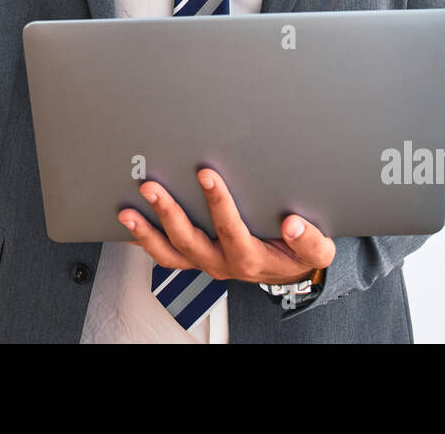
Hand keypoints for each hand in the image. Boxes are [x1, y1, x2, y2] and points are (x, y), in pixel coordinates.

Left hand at [118, 169, 335, 284]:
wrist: (288, 270)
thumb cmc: (297, 254)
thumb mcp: (317, 250)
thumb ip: (310, 240)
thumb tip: (294, 225)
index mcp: (250, 258)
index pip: (230, 229)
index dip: (217, 202)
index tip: (206, 175)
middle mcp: (222, 263)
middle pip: (188, 240)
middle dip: (168, 212)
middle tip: (151, 187)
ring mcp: (205, 262)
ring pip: (169, 252)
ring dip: (146, 232)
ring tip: (127, 211)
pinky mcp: (195, 259)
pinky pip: (165, 254)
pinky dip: (144, 241)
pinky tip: (129, 224)